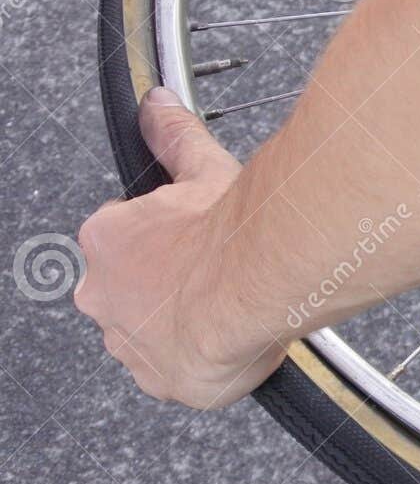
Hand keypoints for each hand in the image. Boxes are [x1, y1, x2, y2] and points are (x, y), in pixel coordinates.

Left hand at [75, 88, 281, 407]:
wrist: (253, 289)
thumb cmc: (227, 233)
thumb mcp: (203, 170)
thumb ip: (175, 138)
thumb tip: (157, 103)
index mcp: (106, 240)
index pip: (122, 236)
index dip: (162, 236)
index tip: (192, 237)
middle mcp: (102, 294)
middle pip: (130, 287)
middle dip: (166, 282)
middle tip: (213, 273)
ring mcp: (128, 342)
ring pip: (149, 331)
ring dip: (180, 321)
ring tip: (227, 307)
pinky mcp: (160, 380)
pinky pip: (175, 371)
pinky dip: (200, 358)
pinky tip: (231, 338)